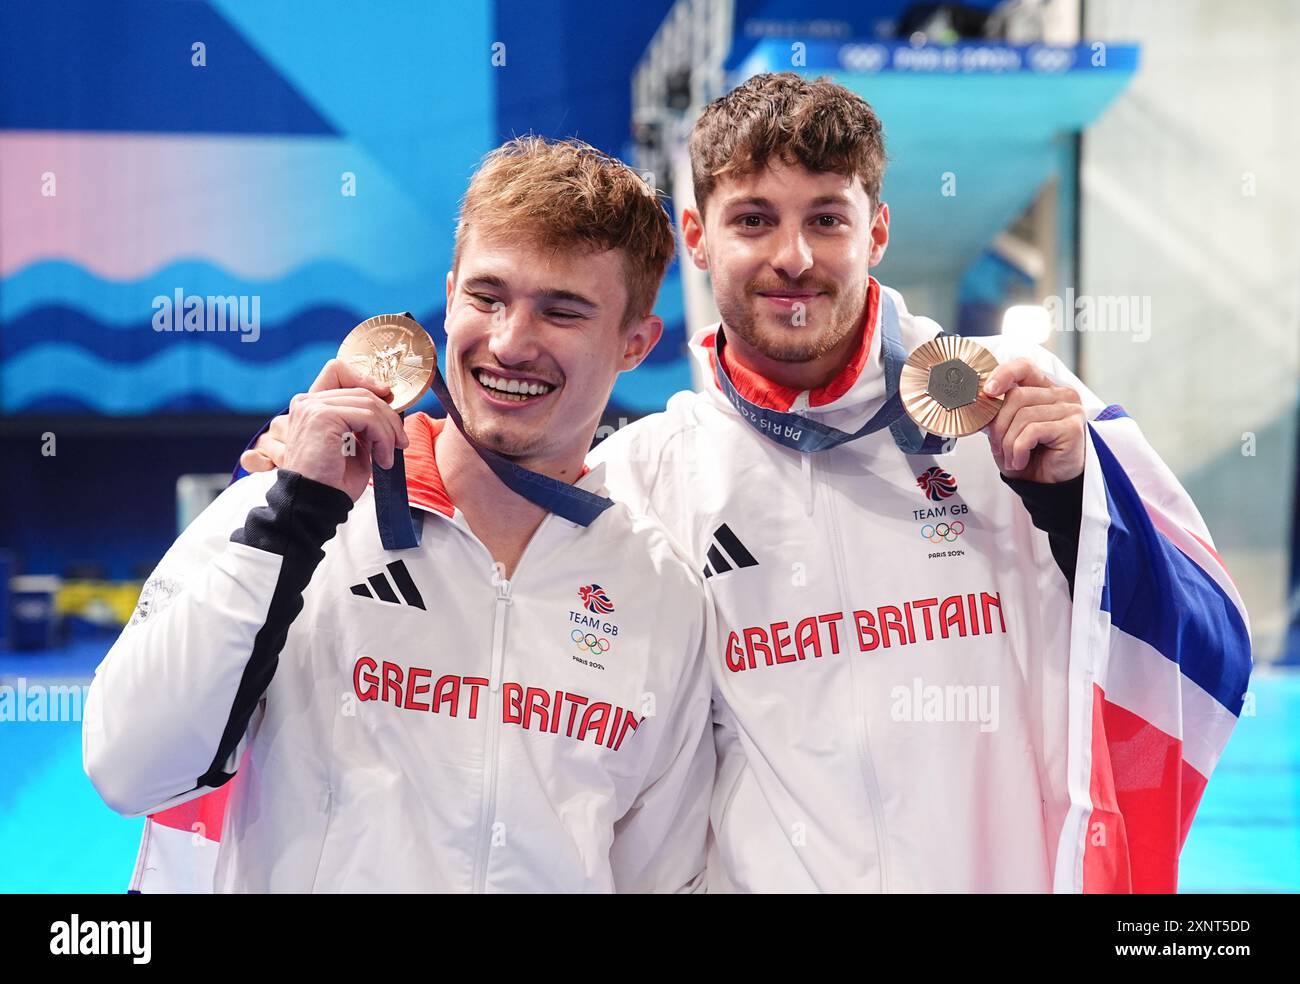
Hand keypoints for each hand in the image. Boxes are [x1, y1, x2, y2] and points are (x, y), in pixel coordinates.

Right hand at [239, 360, 397, 473]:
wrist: (316, 505)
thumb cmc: (332, 482)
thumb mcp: (354, 445)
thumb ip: (364, 423)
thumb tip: (389, 410)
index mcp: (311, 405)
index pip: (338, 371)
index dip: (365, 379)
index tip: (387, 397)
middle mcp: (307, 401)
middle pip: (362, 390)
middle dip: (389, 416)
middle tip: (400, 442)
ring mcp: (313, 407)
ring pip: (369, 403)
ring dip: (388, 431)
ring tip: (389, 455)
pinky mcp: (322, 417)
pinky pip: (368, 417)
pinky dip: (383, 438)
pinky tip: (382, 459)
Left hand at [982, 358, 1084, 483]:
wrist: (1047, 485)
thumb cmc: (1029, 455)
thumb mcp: (1006, 430)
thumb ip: (996, 412)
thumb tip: (977, 401)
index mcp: (1044, 388)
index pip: (1024, 367)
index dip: (1003, 374)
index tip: (988, 390)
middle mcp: (1061, 394)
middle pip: (1017, 396)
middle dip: (999, 426)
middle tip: (997, 447)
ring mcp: (1070, 409)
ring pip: (1023, 416)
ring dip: (1008, 443)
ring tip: (1011, 458)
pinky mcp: (1073, 427)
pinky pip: (1033, 431)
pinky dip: (1019, 450)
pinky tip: (1021, 461)